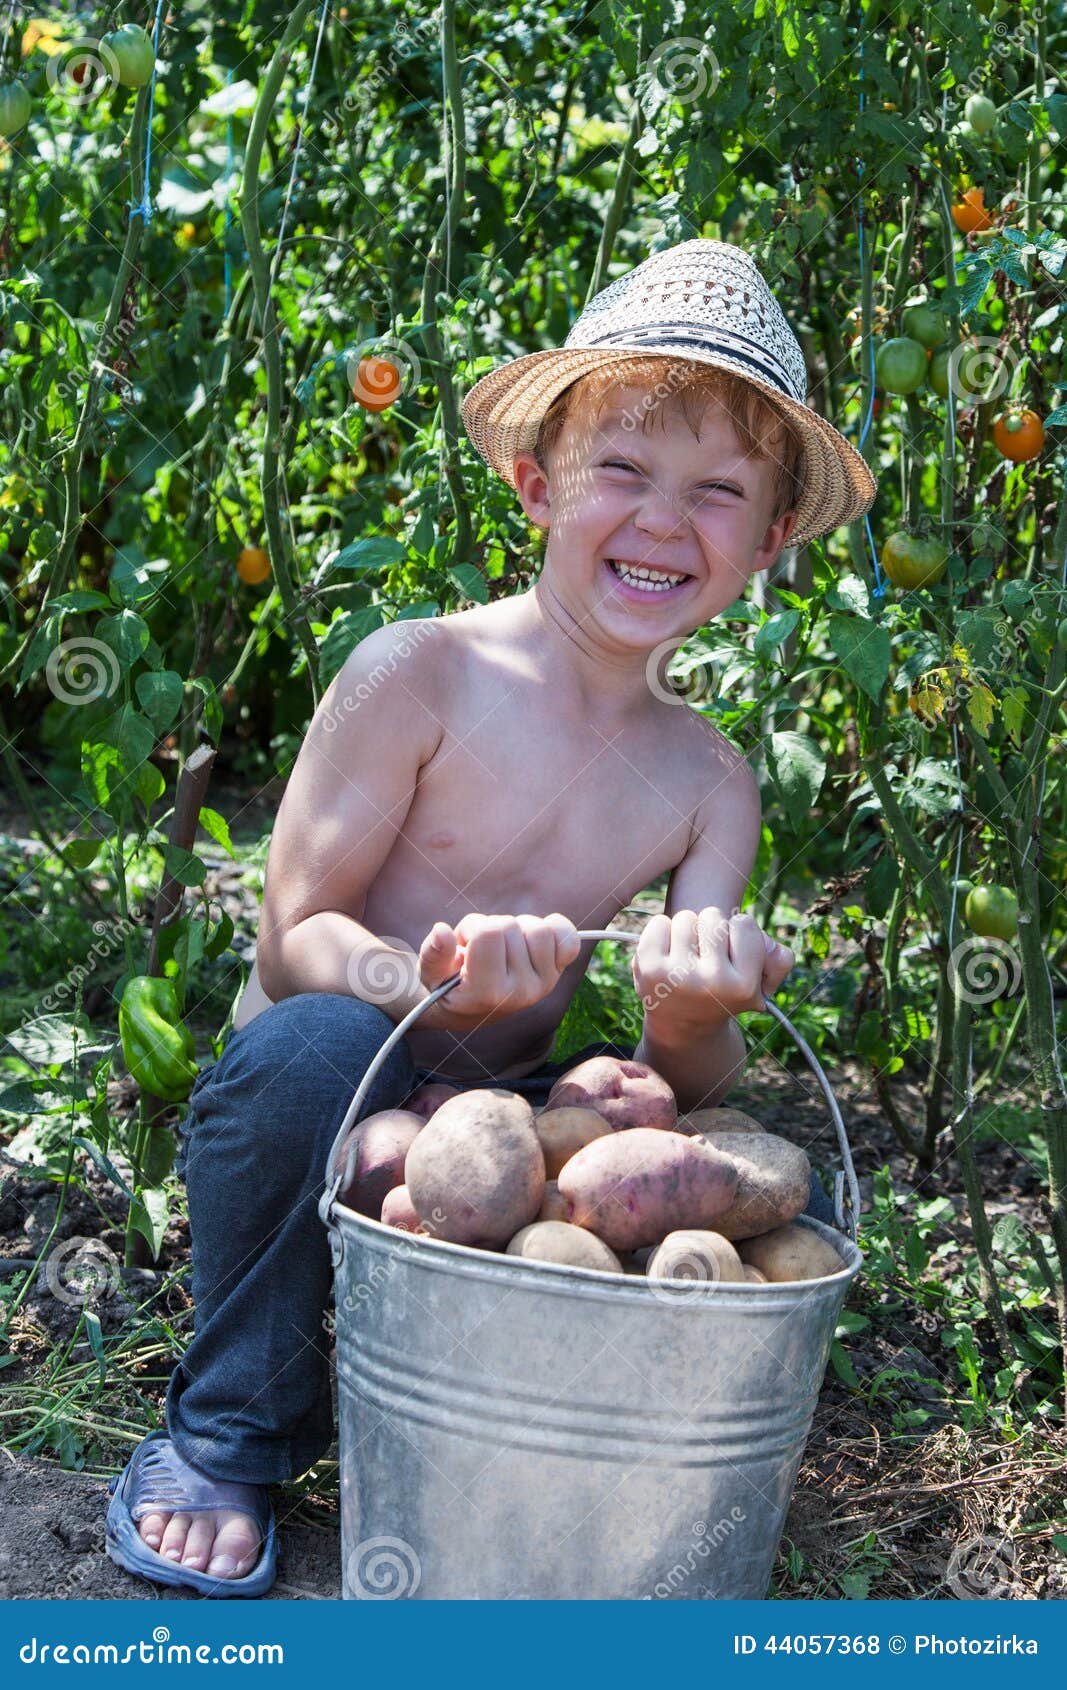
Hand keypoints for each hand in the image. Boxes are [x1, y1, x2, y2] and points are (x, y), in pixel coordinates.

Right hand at [417, 912, 581, 1032]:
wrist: (470, 1010)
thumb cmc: (447, 986)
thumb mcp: (429, 974)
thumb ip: (433, 953)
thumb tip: (442, 931)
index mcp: (488, 993)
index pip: (489, 933)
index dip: (471, 927)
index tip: (462, 942)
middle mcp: (521, 992)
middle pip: (511, 926)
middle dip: (490, 926)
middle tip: (479, 947)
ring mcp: (543, 984)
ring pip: (539, 929)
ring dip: (518, 927)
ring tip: (501, 944)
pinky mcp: (557, 975)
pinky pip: (569, 940)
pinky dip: (554, 929)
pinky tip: (532, 938)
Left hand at [633, 907, 793, 1034]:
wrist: (682, 1025)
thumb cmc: (723, 991)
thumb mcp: (759, 982)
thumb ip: (779, 958)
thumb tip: (759, 941)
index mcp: (743, 986)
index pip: (745, 924)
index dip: (738, 933)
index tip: (732, 955)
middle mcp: (711, 982)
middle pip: (713, 916)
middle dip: (711, 929)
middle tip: (707, 956)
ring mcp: (677, 975)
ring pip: (686, 918)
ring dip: (687, 931)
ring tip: (688, 957)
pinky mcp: (649, 968)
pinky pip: (659, 922)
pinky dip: (663, 931)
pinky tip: (667, 955)